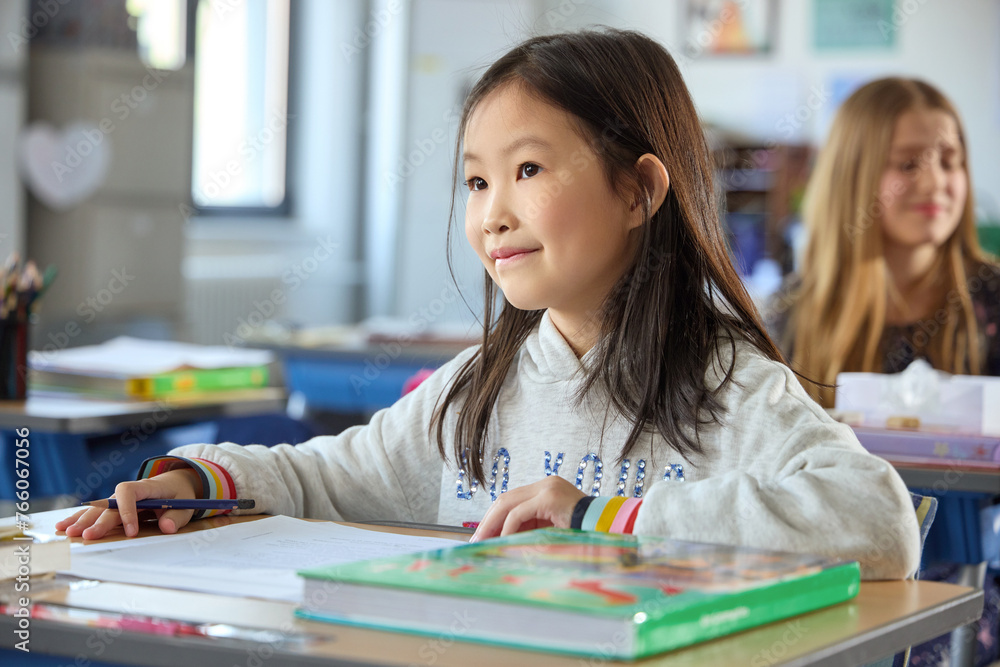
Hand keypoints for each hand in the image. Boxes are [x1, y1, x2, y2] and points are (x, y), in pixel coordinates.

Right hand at [55, 468, 202, 539]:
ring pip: (98, 508)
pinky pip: (96, 512)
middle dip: (99, 521)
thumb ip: (177, 516)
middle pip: (110, 504)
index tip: (132, 532)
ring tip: (68, 533)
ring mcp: (120, 499)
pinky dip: (80, 518)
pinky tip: (63, 527)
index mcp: (147, 487)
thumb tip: (167, 528)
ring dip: (83, 520)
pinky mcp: (114, 507)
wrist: (177, 482)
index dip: (127, 511)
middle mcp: (129, 491)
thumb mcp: (186, 504)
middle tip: (88, 536)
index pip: (130, 492)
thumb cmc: (180, 494)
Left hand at [470, 475, 585, 541]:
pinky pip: (519, 513)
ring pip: (508, 503)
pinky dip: (508, 528)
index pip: (513, 500)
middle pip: (506, 499)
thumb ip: (532, 530)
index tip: (483, 536)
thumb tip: (504, 543)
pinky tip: (504, 542)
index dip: (494, 518)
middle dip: (488, 521)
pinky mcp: (550, 498)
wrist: (613, 530)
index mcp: (547, 490)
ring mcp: (548, 488)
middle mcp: (546, 484)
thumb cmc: (586, 534)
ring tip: (484, 542)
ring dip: (493, 524)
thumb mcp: (553, 531)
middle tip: (476, 541)